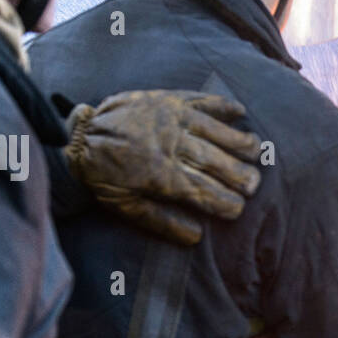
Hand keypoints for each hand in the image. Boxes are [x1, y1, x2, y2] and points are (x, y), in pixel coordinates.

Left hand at [62, 90, 262, 244]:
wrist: (79, 133)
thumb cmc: (103, 175)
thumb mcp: (124, 206)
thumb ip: (161, 222)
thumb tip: (196, 237)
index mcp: (161, 174)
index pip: (204, 191)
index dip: (225, 202)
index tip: (238, 210)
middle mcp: (172, 144)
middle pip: (217, 162)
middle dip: (240, 175)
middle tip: (254, 185)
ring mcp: (172, 118)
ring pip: (217, 131)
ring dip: (240, 142)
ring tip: (258, 152)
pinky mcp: (169, 99)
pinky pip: (203, 101)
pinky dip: (224, 106)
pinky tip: (241, 113)